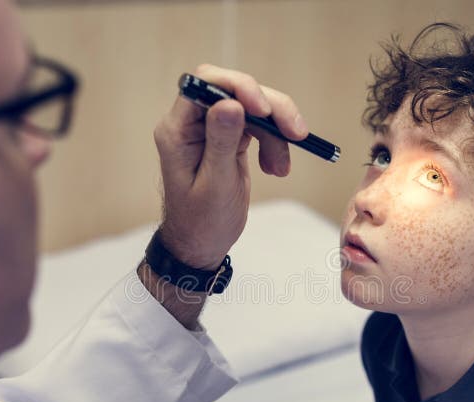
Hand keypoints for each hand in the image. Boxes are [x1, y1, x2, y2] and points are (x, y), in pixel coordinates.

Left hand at [153, 64, 308, 269]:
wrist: (202, 244)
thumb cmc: (202, 222)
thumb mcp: (215, 184)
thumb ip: (221, 142)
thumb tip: (230, 104)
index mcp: (177, 130)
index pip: (206, 84)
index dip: (238, 87)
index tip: (264, 109)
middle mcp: (192, 122)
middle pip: (235, 91)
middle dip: (269, 109)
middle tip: (295, 134)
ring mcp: (212, 127)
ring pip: (252, 107)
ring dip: (277, 131)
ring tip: (282, 168)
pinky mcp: (229, 136)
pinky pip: (258, 125)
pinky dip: (275, 142)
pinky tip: (277, 167)